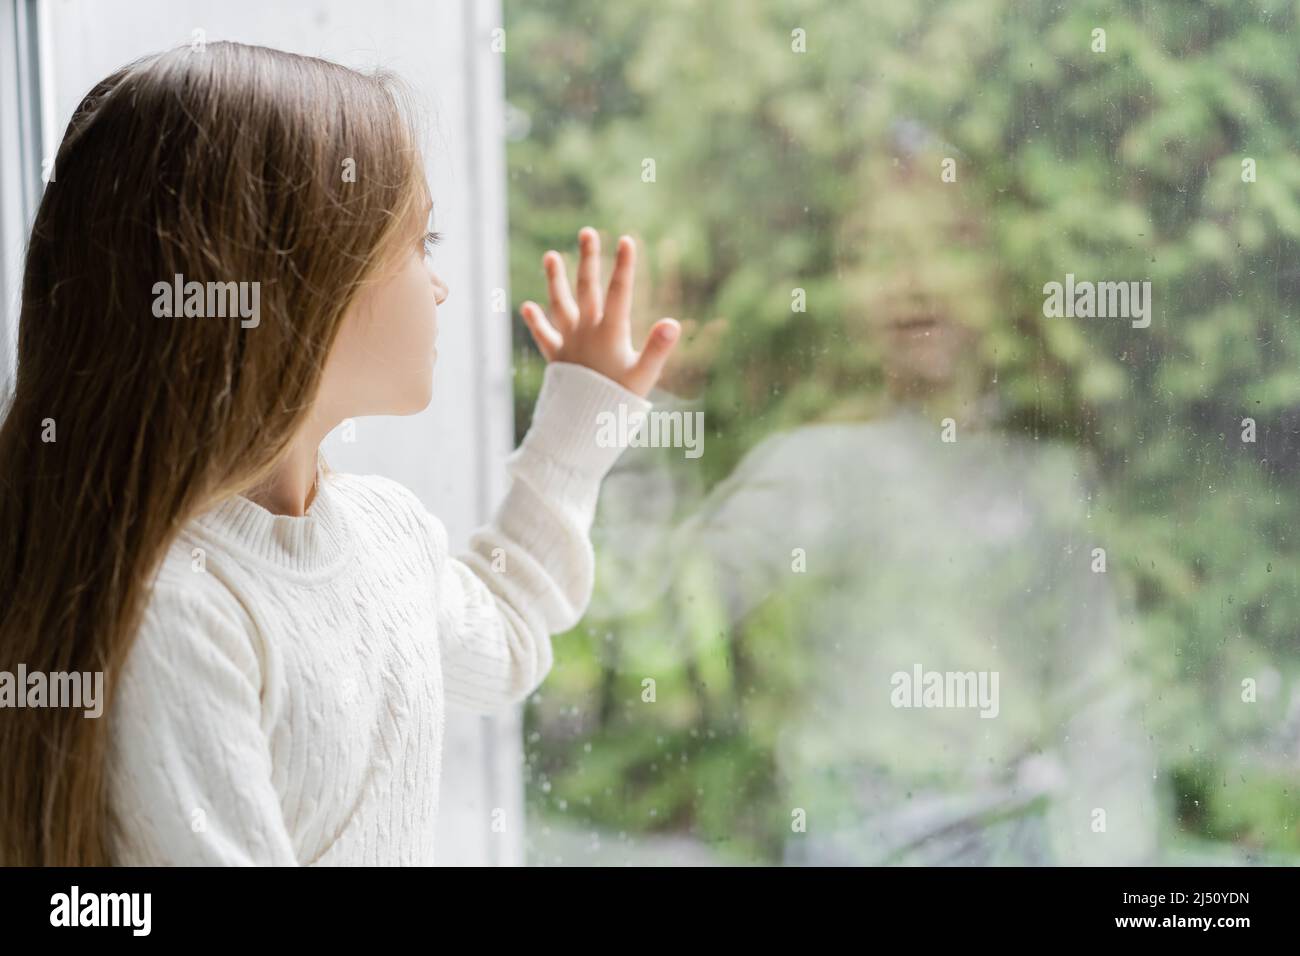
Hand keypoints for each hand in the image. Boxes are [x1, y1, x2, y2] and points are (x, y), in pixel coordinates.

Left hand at [520, 227, 679, 397]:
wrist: (583, 427)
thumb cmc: (619, 403)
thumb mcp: (643, 378)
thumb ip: (657, 350)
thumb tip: (673, 323)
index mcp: (610, 333)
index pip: (618, 292)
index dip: (624, 266)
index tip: (626, 239)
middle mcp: (586, 332)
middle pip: (587, 289)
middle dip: (589, 260)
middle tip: (586, 232)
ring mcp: (569, 343)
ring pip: (560, 305)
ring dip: (555, 281)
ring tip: (550, 256)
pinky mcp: (557, 359)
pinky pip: (544, 337)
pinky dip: (536, 322)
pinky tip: (526, 306)